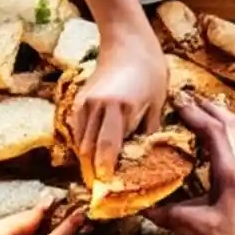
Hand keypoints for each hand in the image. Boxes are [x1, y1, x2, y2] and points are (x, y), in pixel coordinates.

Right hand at [71, 32, 166, 182]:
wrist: (128, 43)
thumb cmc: (150, 72)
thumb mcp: (156, 104)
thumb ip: (147, 132)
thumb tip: (144, 159)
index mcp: (119, 108)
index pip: (108, 149)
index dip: (106, 173)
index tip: (109, 190)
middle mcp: (96, 107)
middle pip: (89, 151)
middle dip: (95, 173)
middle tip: (104, 192)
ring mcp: (83, 104)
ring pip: (80, 144)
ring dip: (88, 162)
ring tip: (99, 178)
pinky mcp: (78, 102)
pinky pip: (77, 133)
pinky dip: (84, 147)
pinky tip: (95, 157)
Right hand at [146, 93, 234, 234]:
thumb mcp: (193, 227)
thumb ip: (166, 214)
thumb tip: (141, 207)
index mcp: (231, 173)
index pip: (213, 132)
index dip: (195, 114)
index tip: (178, 102)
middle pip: (230, 124)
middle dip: (210, 107)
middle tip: (190, 96)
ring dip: (219, 121)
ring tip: (200, 113)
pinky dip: (223, 140)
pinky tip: (210, 147)